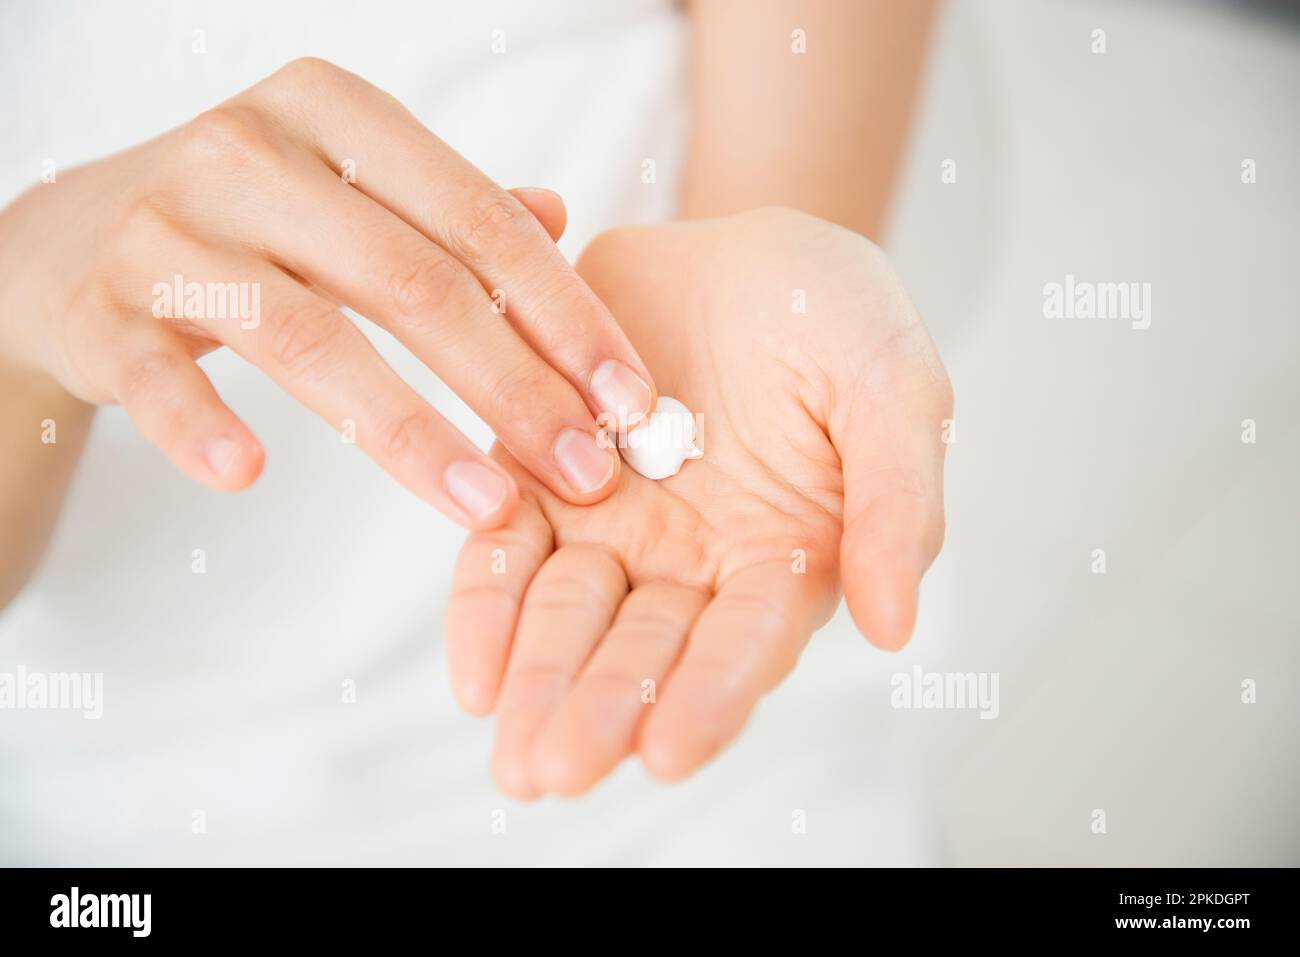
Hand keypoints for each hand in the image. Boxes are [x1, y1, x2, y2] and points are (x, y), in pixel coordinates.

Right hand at [0, 58, 653, 527]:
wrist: (71, 235)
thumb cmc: (247, 217)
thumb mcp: (348, 186)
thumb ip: (449, 207)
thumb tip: (560, 215)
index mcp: (335, 114)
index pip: (479, 221)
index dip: (567, 315)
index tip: (631, 401)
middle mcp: (252, 152)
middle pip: (412, 282)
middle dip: (516, 388)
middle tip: (589, 475)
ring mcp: (169, 228)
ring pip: (309, 336)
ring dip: (409, 433)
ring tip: (490, 510)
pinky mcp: (101, 307)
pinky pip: (157, 374)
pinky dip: (201, 423)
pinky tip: (248, 474)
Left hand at [445, 208, 951, 796]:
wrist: (738, 246)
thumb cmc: (832, 317)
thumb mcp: (893, 387)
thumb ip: (898, 501)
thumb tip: (895, 626)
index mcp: (784, 556)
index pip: (747, 641)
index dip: (710, 695)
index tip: (668, 752)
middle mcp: (693, 562)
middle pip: (645, 649)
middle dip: (601, 710)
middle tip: (554, 771)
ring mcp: (613, 526)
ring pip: (567, 615)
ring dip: (536, 680)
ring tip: (511, 753)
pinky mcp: (541, 477)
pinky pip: (506, 549)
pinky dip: (487, 603)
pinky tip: (473, 672)